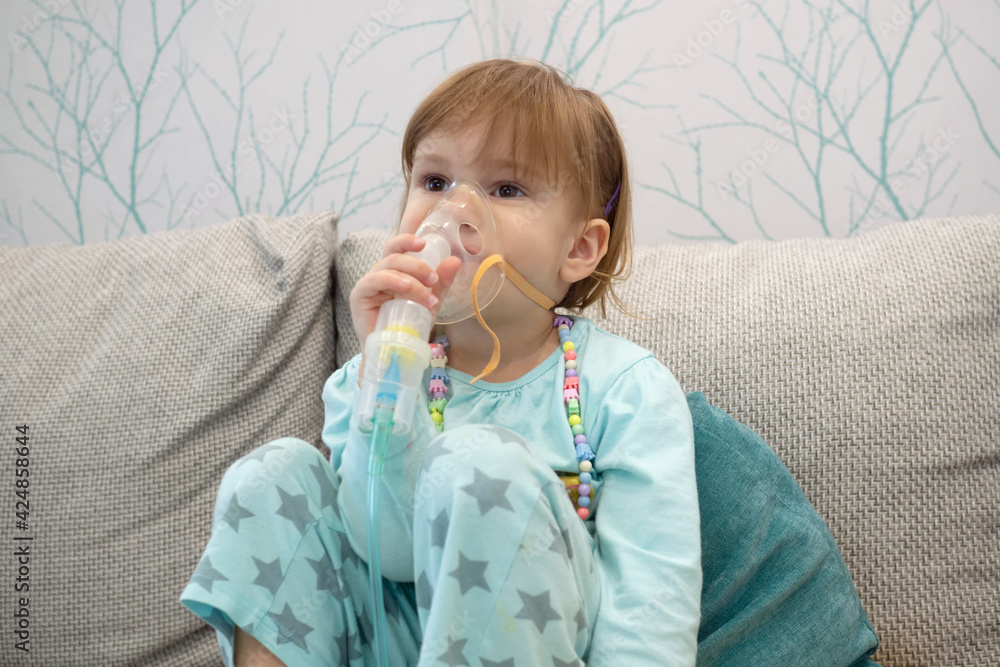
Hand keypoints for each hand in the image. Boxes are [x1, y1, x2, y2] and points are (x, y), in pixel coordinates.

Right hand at [350, 233, 461, 347]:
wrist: (394, 353)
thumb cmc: (409, 326)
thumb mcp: (429, 301)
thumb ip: (441, 283)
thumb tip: (455, 261)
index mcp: (393, 271)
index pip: (396, 248)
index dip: (407, 240)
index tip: (424, 243)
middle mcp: (379, 274)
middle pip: (394, 255)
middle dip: (418, 265)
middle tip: (434, 280)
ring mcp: (368, 283)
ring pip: (388, 267)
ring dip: (411, 278)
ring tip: (427, 295)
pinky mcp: (359, 295)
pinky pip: (374, 280)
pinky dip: (392, 280)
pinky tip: (405, 287)